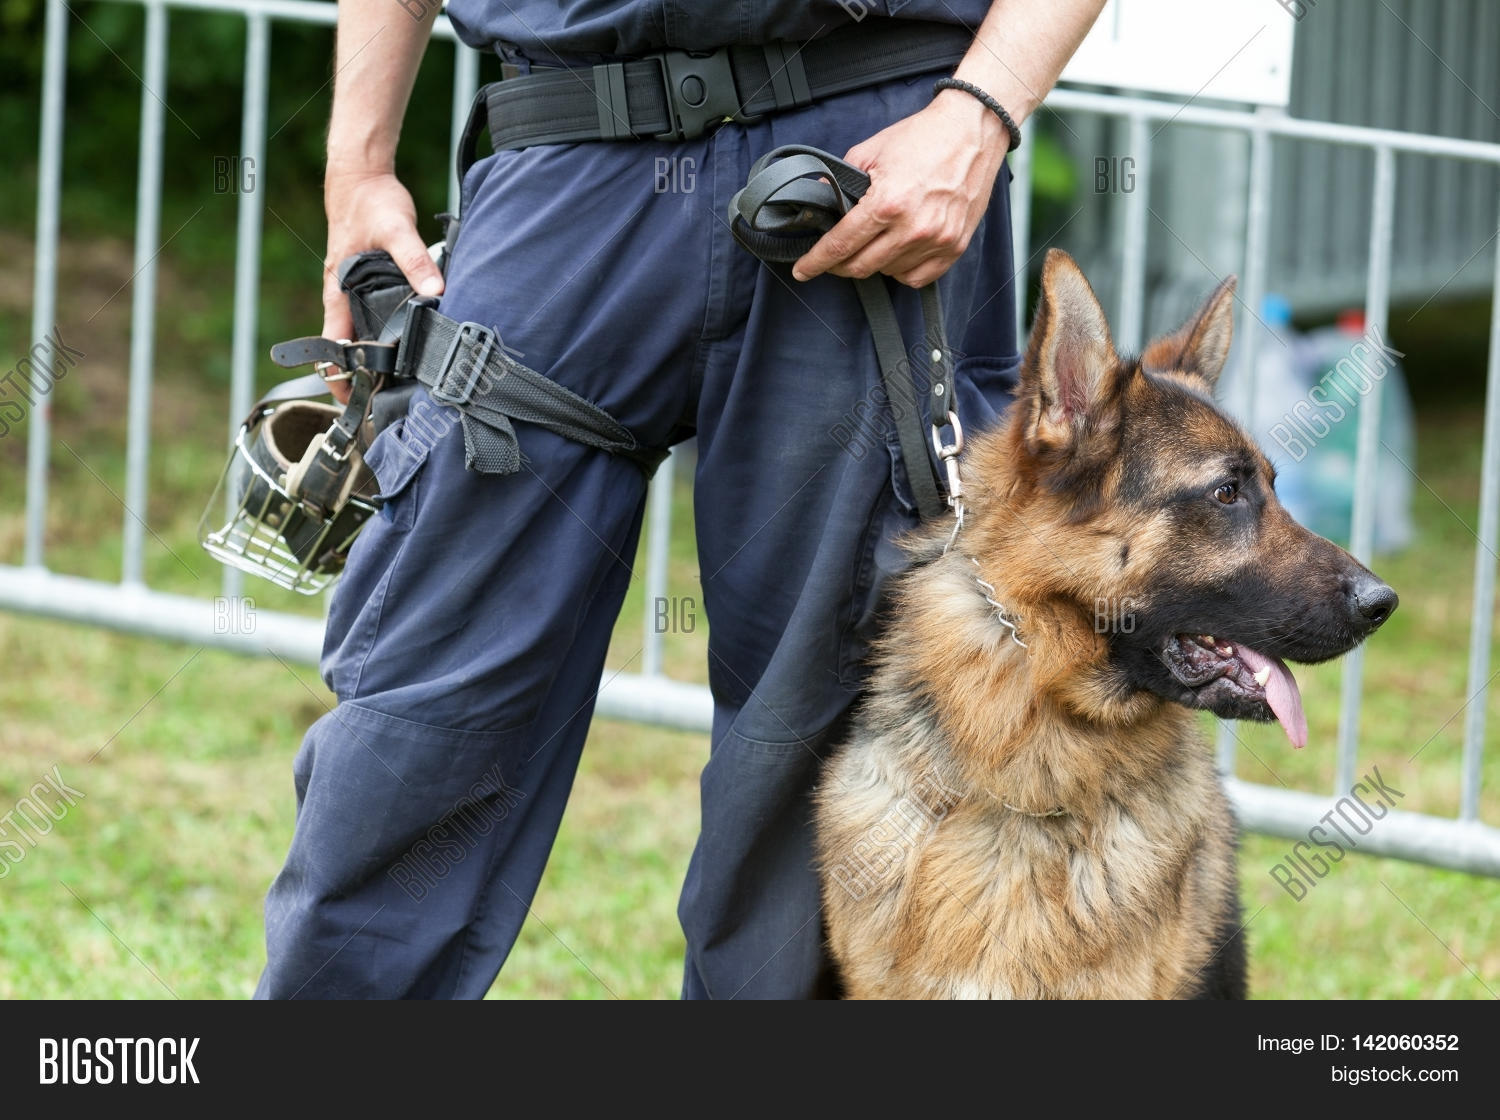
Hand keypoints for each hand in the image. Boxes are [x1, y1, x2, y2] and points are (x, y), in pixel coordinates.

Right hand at [320, 169, 443, 401]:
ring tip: (402, 385)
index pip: (332, 347)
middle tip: (387, 404)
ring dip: (376, 358)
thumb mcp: (397, 230)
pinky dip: (386, 334)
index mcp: (338, 291)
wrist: (362, 175)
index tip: (357, 401)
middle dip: (362, 377)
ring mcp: (353, 290)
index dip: (340, 378)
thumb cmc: (371, 201)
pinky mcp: (367, 282)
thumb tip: (436, 294)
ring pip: (362, 334)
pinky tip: (410, 345)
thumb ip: (416, 261)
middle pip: (346, 349)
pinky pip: (374, 316)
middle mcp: (342, 296)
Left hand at [792, 91, 1008, 289]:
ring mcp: (936, 240)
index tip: (803, 270)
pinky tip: (896, 253)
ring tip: (874, 241)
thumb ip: (842, 180)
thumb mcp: (871, 151)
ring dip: (873, 263)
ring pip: (888, 272)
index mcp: (887, 204)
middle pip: (861, 266)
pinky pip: (917, 278)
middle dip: (840, 265)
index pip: (840, 245)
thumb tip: (819, 198)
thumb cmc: (924, 137)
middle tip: (834, 257)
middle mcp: (912, 228)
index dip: (816, 262)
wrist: (972, 130)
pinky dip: (901, 270)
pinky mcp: (954, 246)